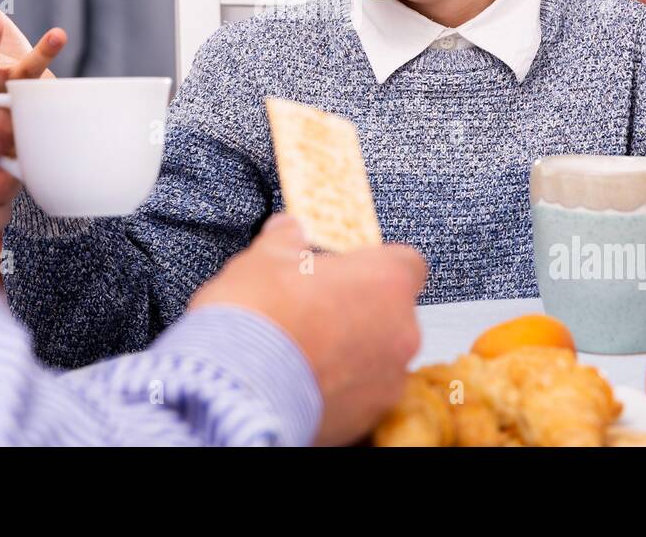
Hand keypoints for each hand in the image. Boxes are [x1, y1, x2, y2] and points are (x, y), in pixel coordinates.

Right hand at [190, 215, 426, 445]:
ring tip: (306, 349)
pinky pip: (361, 393)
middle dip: (361, 310)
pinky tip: (303, 379)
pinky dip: (339, 386)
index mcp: (387, 282)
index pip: (407, 263)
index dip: (376, 265)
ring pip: (379, 355)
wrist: (238, 383)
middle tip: (319, 309)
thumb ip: (287, 240)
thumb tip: (288, 230)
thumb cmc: (259, 315)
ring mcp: (388, 379)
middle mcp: (401, 331)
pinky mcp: (368, 416)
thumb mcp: (265, 257)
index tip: (349, 269)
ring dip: (352, 350)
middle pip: (393, 313)